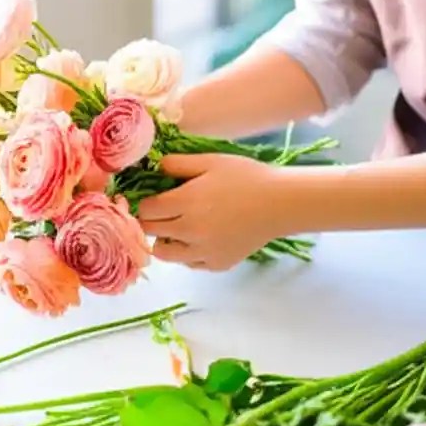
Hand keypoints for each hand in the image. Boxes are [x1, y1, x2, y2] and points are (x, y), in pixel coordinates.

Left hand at [137, 154, 287, 270]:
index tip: (154, 197)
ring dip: (164, 240)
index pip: (146, 209)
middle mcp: (190, 230)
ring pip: (164, 253)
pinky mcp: (216, 264)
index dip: (146, 202)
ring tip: (177, 227)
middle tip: (163, 212)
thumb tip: (153, 168)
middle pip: (150, 230)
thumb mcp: (211, 161)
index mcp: (186, 202)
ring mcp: (203, 251)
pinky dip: (187, 252)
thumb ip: (178, 164)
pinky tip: (199, 238)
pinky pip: (188, 263)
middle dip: (151, 220)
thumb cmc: (246, 177)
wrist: (280, 203)